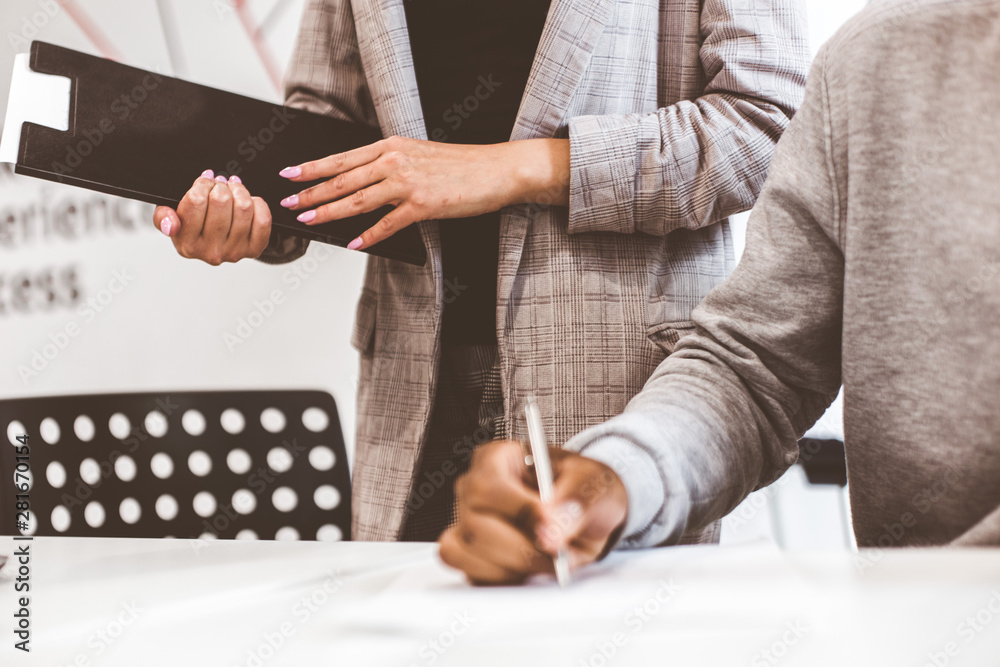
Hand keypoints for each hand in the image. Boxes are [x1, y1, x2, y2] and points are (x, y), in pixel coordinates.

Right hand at [153, 170, 272, 264]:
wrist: (214, 242)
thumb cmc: (191, 224)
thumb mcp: (170, 217)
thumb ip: (163, 217)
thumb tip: (171, 225)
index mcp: (186, 244)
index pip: (196, 201)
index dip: (202, 184)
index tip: (204, 181)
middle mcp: (210, 253)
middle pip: (221, 201)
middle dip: (220, 185)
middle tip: (219, 184)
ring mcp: (234, 253)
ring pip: (244, 207)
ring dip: (239, 191)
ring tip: (233, 189)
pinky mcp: (253, 250)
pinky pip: (263, 220)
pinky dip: (258, 204)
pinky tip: (249, 201)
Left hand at [276, 136, 569, 249]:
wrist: (497, 170)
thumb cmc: (461, 166)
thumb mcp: (420, 155)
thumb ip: (391, 165)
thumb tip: (362, 181)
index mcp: (391, 146)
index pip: (342, 158)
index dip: (312, 167)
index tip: (289, 174)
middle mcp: (395, 160)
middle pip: (343, 180)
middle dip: (310, 192)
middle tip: (287, 203)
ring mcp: (408, 182)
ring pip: (358, 200)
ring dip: (329, 212)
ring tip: (309, 221)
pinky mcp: (424, 205)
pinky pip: (388, 223)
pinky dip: (369, 235)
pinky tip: (354, 243)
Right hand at [438, 440, 627, 585]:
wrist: (590, 520)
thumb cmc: (584, 492)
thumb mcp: (594, 485)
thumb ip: (576, 502)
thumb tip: (549, 532)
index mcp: (498, 459)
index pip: (487, 486)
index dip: (519, 510)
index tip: (550, 524)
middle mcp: (473, 489)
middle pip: (475, 525)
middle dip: (522, 548)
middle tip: (557, 551)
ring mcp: (467, 522)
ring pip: (468, 552)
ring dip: (515, 566)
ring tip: (548, 558)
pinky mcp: (470, 555)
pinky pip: (473, 575)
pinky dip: (505, 578)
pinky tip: (529, 568)